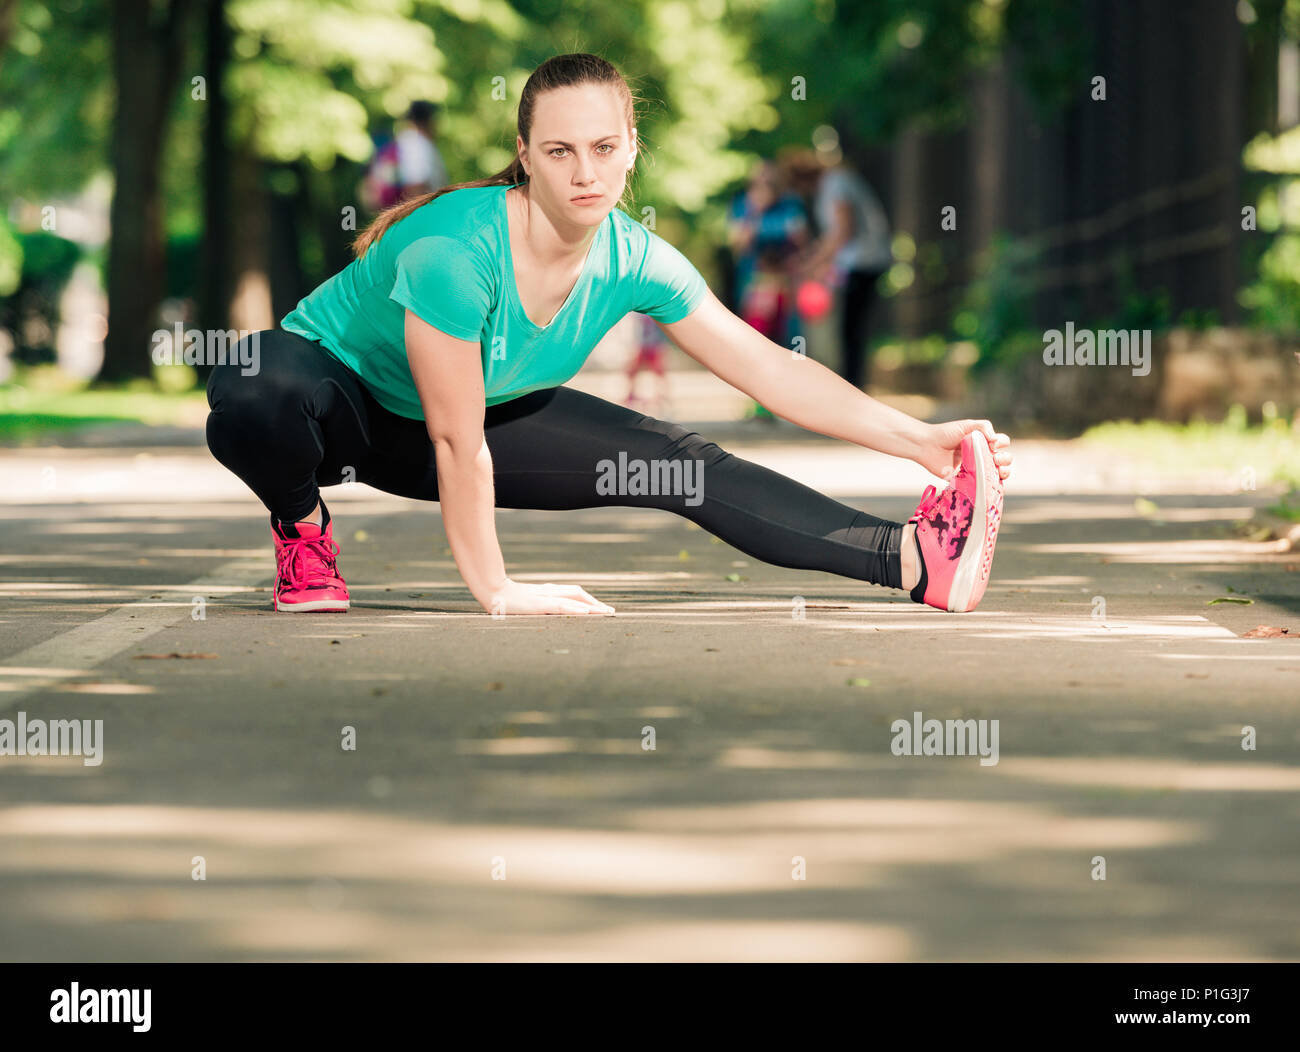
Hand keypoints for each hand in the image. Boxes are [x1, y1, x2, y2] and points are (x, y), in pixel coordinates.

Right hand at [483, 578, 615, 615]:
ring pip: (574, 599)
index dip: (590, 599)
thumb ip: (539, 605)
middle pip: (579, 594)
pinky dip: (575, 609)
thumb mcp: (527, 603)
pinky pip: (561, 606)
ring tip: (605, 613)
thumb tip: (550, 611)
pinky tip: (586, 612)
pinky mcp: (539, 604)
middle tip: (611, 612)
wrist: (491, 592)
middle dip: (596, 603)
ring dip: (591, 607)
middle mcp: (550, 591)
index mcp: (549, 591)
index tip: (602, 608)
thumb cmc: (506, 599)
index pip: (575, 593)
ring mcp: (545, 597)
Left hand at [918, 419, 1011, 482]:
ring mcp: (976, 469)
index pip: (1002, 444)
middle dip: (1006, 459)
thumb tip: (996, 440)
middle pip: (1004, 460)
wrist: (927, 446)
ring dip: (1004, 472)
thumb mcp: (967, 425)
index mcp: (984, 442)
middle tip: (996, 458)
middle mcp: (982, 456)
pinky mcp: (967, 481)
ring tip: (999, 470)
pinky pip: (983, 486)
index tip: (993, 444)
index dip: (1002, 444)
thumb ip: (984, 427)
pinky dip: (990, 486)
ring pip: (997, 474)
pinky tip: (990, 483)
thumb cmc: (946, 433)